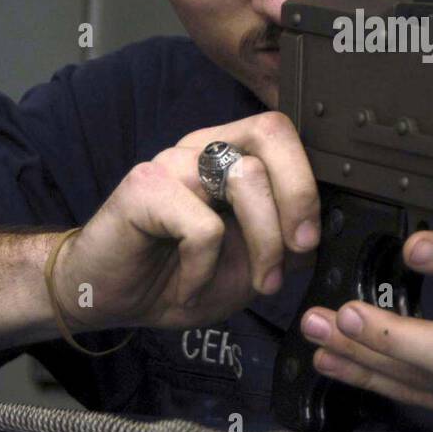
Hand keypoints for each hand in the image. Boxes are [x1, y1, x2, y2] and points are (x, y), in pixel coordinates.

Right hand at [52, 111, 319, 330]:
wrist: (109, 297)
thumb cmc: (179, 277)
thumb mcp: (250, 266)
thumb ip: (287, 243)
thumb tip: (322, 232)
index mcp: (231, 156)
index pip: (282, 134)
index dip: (307, 181)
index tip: (311, 239)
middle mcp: (203, 148)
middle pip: (270, 134)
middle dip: (298, 196)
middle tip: (298, 250)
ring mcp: (172, 162)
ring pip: (245, 180)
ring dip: (263, 244)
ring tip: (254, 284)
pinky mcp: (143, 187)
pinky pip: (202, 227)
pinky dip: (205, 269)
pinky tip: (189, 285)